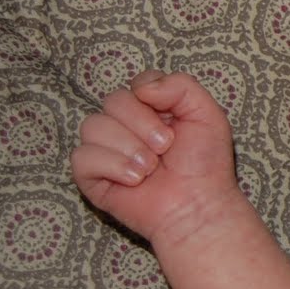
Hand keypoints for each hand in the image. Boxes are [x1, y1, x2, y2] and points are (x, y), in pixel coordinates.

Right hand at [71, 71, 240, 245]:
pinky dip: (112, 166)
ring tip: (151, 168)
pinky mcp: (90, 175)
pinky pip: (82, 156)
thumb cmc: (204, 163)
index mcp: (151, 107)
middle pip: (113, 101)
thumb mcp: (207, 114)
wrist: (196, 204)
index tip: (175, 124)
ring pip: (93, 126)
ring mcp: (105, 148)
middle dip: (143, 125)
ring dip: (129, 148)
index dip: (153, 100)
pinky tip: (134, 180)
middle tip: (165, 149)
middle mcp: (124, 124)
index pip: (136, 84)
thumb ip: (180, 85)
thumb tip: (139, 89)